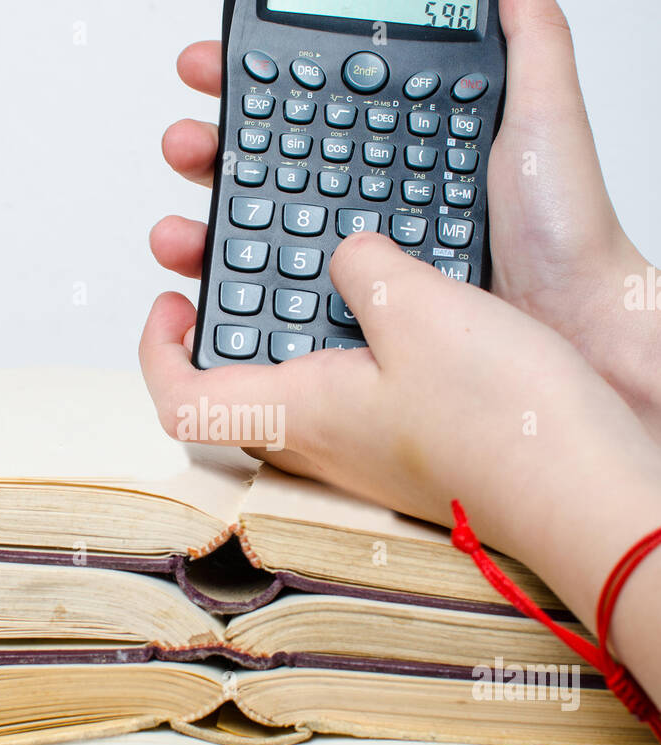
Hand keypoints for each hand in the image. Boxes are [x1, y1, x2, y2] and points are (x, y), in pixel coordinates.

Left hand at [141, 234, 660, 699]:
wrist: (587, 488)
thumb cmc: (505, 428)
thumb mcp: (420, 310)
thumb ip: (366, 268)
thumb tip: (350, 256)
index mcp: (300, 413)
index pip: (182, 400)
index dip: (157, 348)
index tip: (172, 296)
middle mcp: (327, 438)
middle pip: (242, 381)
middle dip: (231, 311)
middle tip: (243, 255)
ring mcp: (372, 442)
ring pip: (306, 376)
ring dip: (299, 316)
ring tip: (327, 260)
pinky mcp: (416, 435)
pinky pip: (363, 379)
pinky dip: (361, 331)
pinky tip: (401, 293)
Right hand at [149, 0, 660, 438]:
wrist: (579, 325)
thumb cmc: (568, 235)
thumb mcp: (545, 119)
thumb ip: (531, 43)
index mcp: (411, 147)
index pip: (318, 103)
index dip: (259, 81)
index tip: (213, 64)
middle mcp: (383, 199)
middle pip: (278, 166)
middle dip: (215, 149)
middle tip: (187, 140)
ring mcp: (370, 259)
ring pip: (270, 232)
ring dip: (212, 222)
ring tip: (181, 223)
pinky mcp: (362, 315)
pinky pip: (292, 295)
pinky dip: (242, 287)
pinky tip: (215, 280)